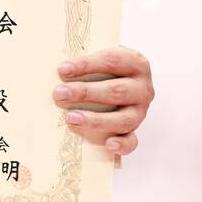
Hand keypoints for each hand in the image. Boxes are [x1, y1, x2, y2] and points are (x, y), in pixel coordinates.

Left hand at [52, 46, 153, 167]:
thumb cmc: (105, 67)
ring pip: (122, 118)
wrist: (123, 80)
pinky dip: (122, 144)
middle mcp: (142, 87)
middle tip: (60, 93)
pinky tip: (108, 144)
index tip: (62, 70)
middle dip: (85, 93)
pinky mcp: (135, 129)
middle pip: (116, 91)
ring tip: (70, 118)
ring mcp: (141, 110)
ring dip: (95, 120)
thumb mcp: (100, 57)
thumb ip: (85, 62)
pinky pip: (132, 140)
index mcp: (135, 63)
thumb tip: (60, 69)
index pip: (111, 61)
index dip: (86, 65)